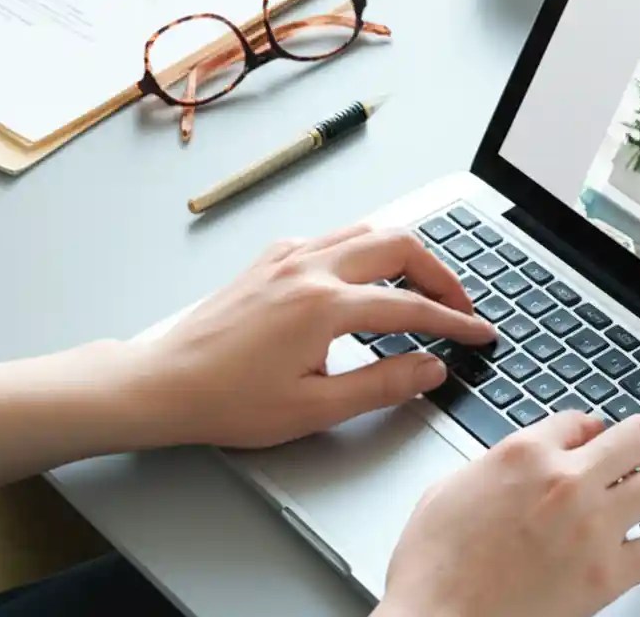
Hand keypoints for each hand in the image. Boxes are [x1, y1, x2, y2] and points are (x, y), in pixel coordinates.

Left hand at [139, 224, 495, 447]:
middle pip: (398, 246)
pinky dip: (364, 250)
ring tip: (425, 286)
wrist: (160, 385)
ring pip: (366, 232)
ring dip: (405, 254)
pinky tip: (365, 278)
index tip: (479, 333)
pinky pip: (332, 238)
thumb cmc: (225, 401)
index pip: (411, 306)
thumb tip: (430, 369)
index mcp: (322, 306)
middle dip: (440, 274)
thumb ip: (382, 385)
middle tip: (460, 305)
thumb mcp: (313, 408)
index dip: (454, 322)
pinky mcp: (269, 261)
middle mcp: (307, 269)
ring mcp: (286, 258)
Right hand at [377, 412, 639, 616]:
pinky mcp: (609, 573)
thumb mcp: (451, 487)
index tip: (597, 438)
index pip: (582, 419)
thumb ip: (497, 464)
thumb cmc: (433, 566)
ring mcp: (594, 525)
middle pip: (639, 435)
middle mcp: (566, 480)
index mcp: (524, 454)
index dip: (593, 429)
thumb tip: (523, 459)